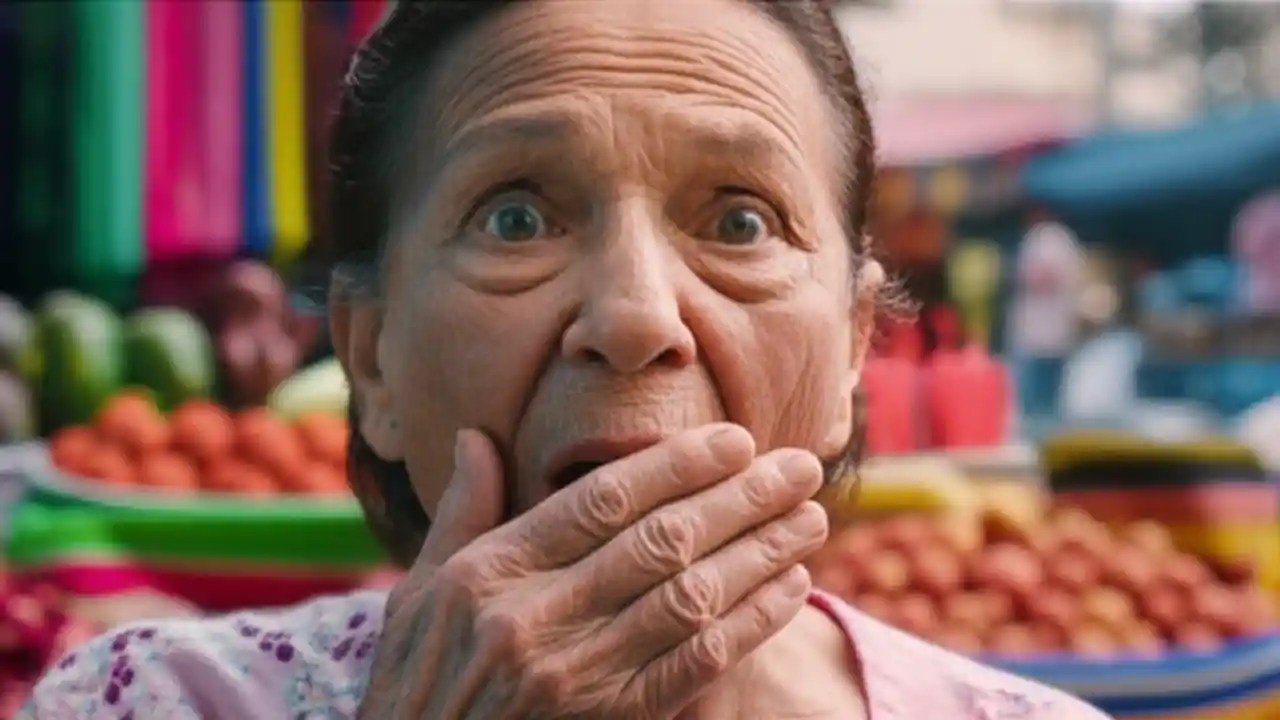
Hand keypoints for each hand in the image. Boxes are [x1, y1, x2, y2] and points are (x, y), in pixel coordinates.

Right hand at [359, 424, 828, 719]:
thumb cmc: (418, 682)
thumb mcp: (417, 595)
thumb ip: (462, 513)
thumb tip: (474, 435)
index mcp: (490, 573)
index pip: (602, 500)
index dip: (678, 463)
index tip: (737, 439)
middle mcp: (535, 619)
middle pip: (660, 541)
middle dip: (741, 499)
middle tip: (799, 467)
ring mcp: (575, 677)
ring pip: (690, 598)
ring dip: (760, 554)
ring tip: (809, 519)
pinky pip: (695, 667)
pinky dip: (751, 623)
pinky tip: (790, 588)